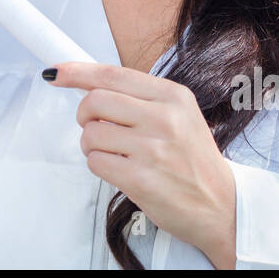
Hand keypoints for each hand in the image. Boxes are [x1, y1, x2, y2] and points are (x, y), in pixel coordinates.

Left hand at [45, 61, 236, 268]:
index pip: (112, 75)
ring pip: (91, 133)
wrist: (222, 206)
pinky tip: (120, 170)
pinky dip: (99, 165)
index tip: (56, 72)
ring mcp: (152, 149)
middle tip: (96, 128)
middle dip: (85, 116)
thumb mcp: (178, 115)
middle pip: (95, 101)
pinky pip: (95, 162)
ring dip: (92, 145)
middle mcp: (164, 118)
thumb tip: (90, 85)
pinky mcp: (141, 179)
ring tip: (114, 154)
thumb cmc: (193, 161)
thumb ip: (139, 98)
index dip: (77, 72)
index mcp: (172, 96)